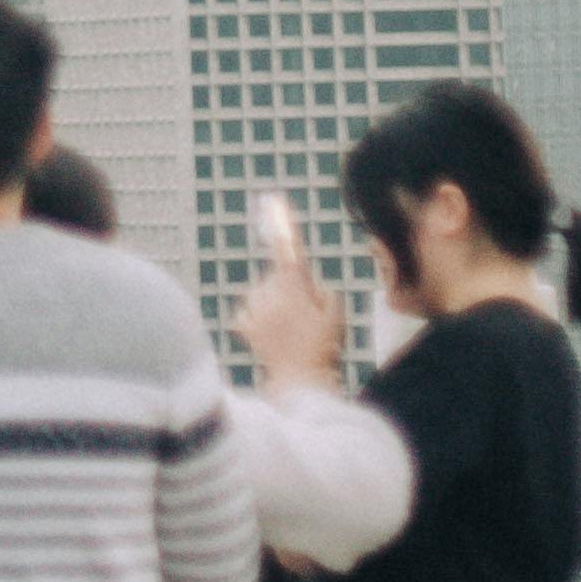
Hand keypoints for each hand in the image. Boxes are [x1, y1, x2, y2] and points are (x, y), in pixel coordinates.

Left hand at [238, 239, 342, 392]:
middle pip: (277, 278)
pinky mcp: (244, 324)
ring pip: (261, 294)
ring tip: (288, 331)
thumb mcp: (336, 314)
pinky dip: (256, 319)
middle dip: (287, 290)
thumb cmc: (323, 347)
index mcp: (294, 287)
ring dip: (271, 305)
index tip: (275, 201)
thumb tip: (309, 284)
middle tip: (304, 318)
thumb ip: (324, 291)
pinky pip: (248, 312)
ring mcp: (255, 309)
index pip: (289, 249)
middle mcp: (270, 292)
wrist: (300, 380)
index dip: (283, 224)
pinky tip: (271, 335)